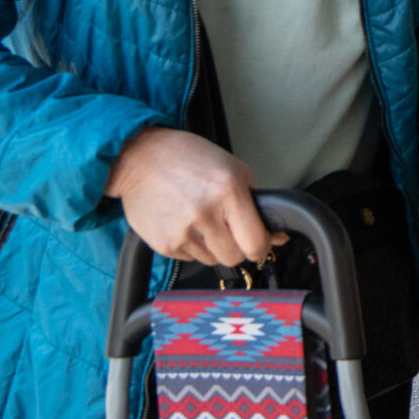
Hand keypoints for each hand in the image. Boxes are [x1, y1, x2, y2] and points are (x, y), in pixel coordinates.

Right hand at [106, 127, 280, 266]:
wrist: (141, 158)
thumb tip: (276, 236)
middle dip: (237, 247)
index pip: (255, 242)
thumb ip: (257, 202)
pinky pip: (190, 258)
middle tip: (229, 229)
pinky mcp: (163, 245)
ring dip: (214, 247)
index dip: (262, 246)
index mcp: (228, 192)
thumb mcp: (234, 168)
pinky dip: (192, 246)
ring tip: (202, 220)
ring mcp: (182, 232)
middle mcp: (204, 214)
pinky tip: (185, 223)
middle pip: (234, 258)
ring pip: (212, 260)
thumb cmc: (190, 158)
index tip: (260, 242)